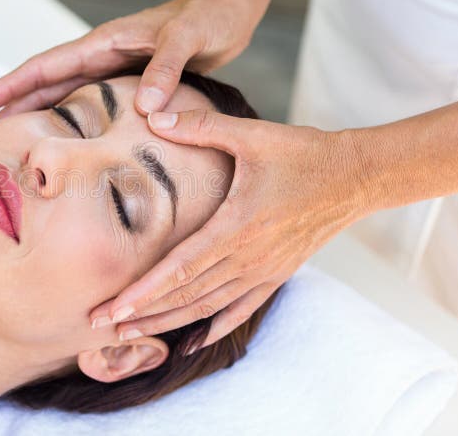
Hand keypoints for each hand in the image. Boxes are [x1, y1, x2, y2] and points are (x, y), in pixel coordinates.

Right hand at [0, 0, 254, 122]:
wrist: (225, 13)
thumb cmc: (206, 18)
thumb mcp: (188, 39)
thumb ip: (165, 70)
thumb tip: (144, 110)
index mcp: (102, 43)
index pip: (44, 65)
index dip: (10, 86)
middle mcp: (99, 57)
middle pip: (43, 85)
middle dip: (10, 109)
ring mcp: (110, 70)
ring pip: (62, 97)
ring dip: (35, 118)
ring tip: (13, 145)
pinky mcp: (127, 83)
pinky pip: (88, 105)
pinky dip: (70, 122)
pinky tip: (64, 141)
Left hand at [89, 109, 371, 353]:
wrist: (356, 176)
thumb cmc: (303, 153)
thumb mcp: (252, 134)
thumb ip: (200, 126)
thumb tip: (154, 114)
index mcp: (237, 226)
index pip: (180, 268)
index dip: (144, 292)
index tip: (111, 310)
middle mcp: (249, 258)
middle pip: (186, 296)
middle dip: (141, 314)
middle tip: (100, 326)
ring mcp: (264, 271)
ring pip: (208, 307)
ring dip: (168, 323)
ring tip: (131, 335)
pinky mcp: (276, 275)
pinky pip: (240, 309)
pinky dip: (213, 326)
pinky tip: (191, 342)